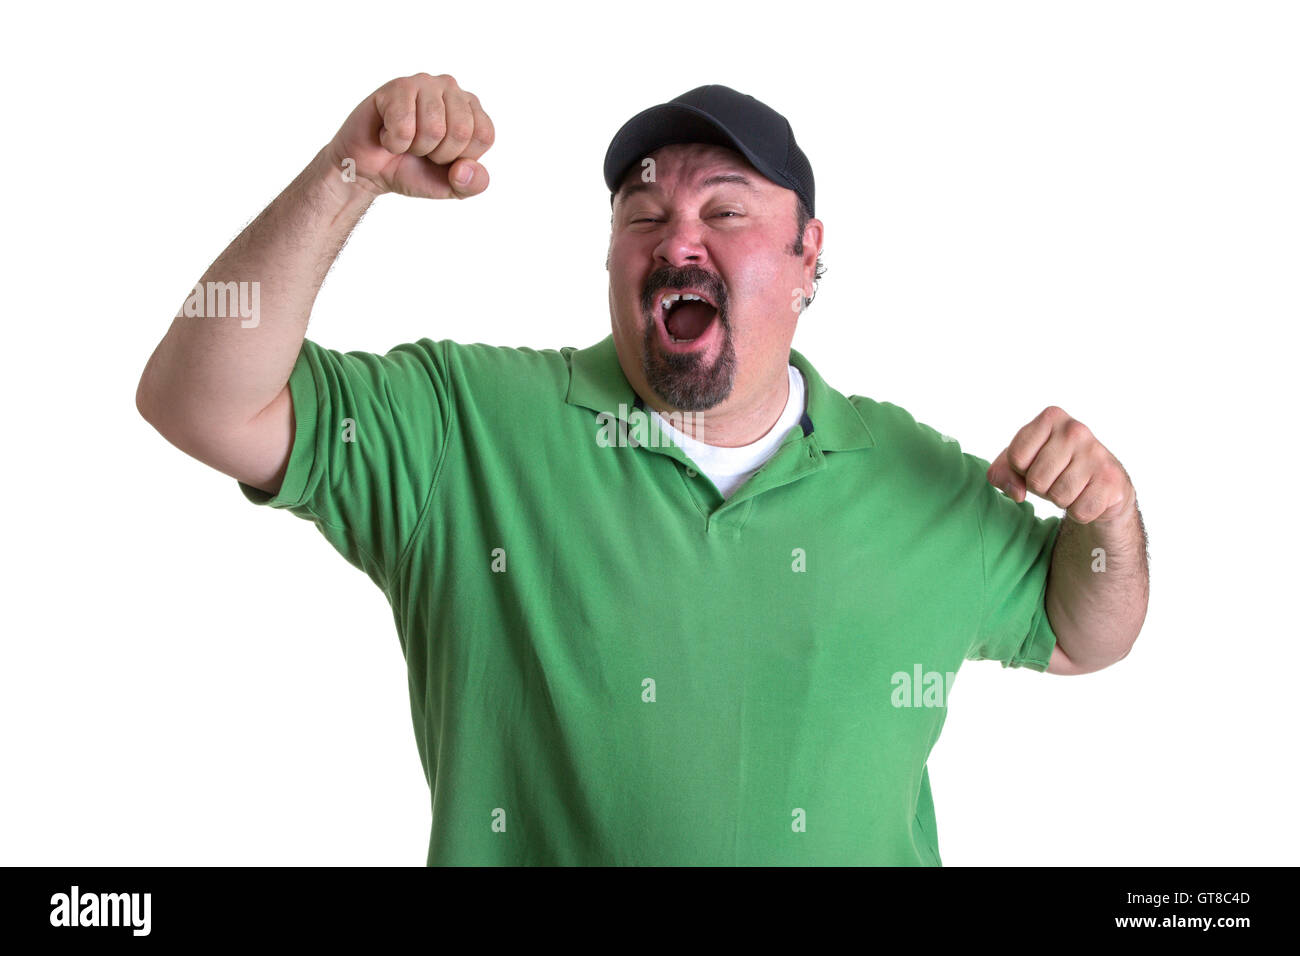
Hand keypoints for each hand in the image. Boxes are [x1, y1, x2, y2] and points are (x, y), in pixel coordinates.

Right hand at [325, 73, 494, 199]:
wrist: (370, 172)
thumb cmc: (414, 171)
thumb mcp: (451, 186)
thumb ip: (474, 184)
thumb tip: (464, 169)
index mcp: (472, 110)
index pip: (484, 136)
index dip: (460, 158)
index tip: (442, 157)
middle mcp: (452, 89)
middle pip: (461, 132)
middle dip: (438, 154)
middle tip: (421, 149)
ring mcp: (424, 83)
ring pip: (433, 128)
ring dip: (415, 147)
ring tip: (406, 140)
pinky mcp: (397, 86)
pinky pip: (404, 126)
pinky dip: (394, 142)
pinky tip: (388, 133)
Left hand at [986, 406, 1134, 523]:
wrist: (1101, 486)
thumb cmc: (1054, 469)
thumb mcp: (1020, 464)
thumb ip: (1001, 472)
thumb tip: (1017, 493)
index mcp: (1051, 417)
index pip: (1016, 457)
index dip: (1021, 470)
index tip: (1037, 463)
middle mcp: (1076, 429)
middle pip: (1036, 480)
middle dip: (1042, 488)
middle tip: (1058, 477)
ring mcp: (1097, 453)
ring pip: (1058, 497)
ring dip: (1061, 500)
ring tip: (1073, 485)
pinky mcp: (1112, 480)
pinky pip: (1079, 511)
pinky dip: (1080, 511)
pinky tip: (1089, 495)